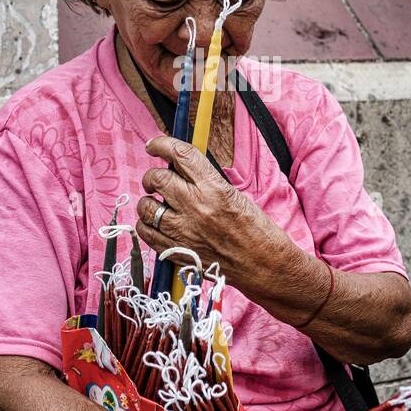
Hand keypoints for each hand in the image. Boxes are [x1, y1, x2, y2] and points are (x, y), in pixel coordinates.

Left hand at [136, 134, 282, 282]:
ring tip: (155, 204)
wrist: (264, 266)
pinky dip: (145, 225)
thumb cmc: (257, 230)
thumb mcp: (235, 195)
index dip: (162, 144)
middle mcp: (196, 207)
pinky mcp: (178, 252)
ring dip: (148, 202)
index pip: (180, 155)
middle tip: (156, 179)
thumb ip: (206, 182)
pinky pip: (147, 233)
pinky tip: (154, 224)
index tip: (154, 145)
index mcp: (215, 189)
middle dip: (152, 176)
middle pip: (158, 178)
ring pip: (147, 207)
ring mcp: (184, 231)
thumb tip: (181, 169)